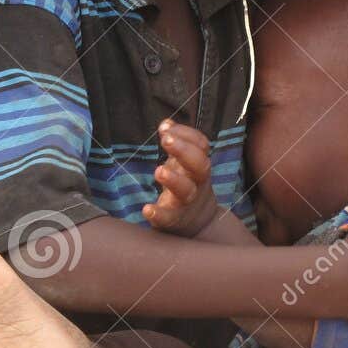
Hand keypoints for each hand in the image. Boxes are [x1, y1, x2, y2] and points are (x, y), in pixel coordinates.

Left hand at [142, 120, 220, 236]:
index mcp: (198, 167)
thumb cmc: (187, 185)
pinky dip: (158, 214)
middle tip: (166, 140)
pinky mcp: (173, 221)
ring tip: (159, 171)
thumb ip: (176, 143)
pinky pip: (168, 218)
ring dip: (174, 180)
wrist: (198, 223)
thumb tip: (166, 123)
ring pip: (187, 191)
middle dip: (184, 151)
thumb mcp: (184, 163)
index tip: (165, 127)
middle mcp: (196, 183)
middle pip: (200, 166)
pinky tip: (147, 209)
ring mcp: (186, 203)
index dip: (186, 134)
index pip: (201, 146)